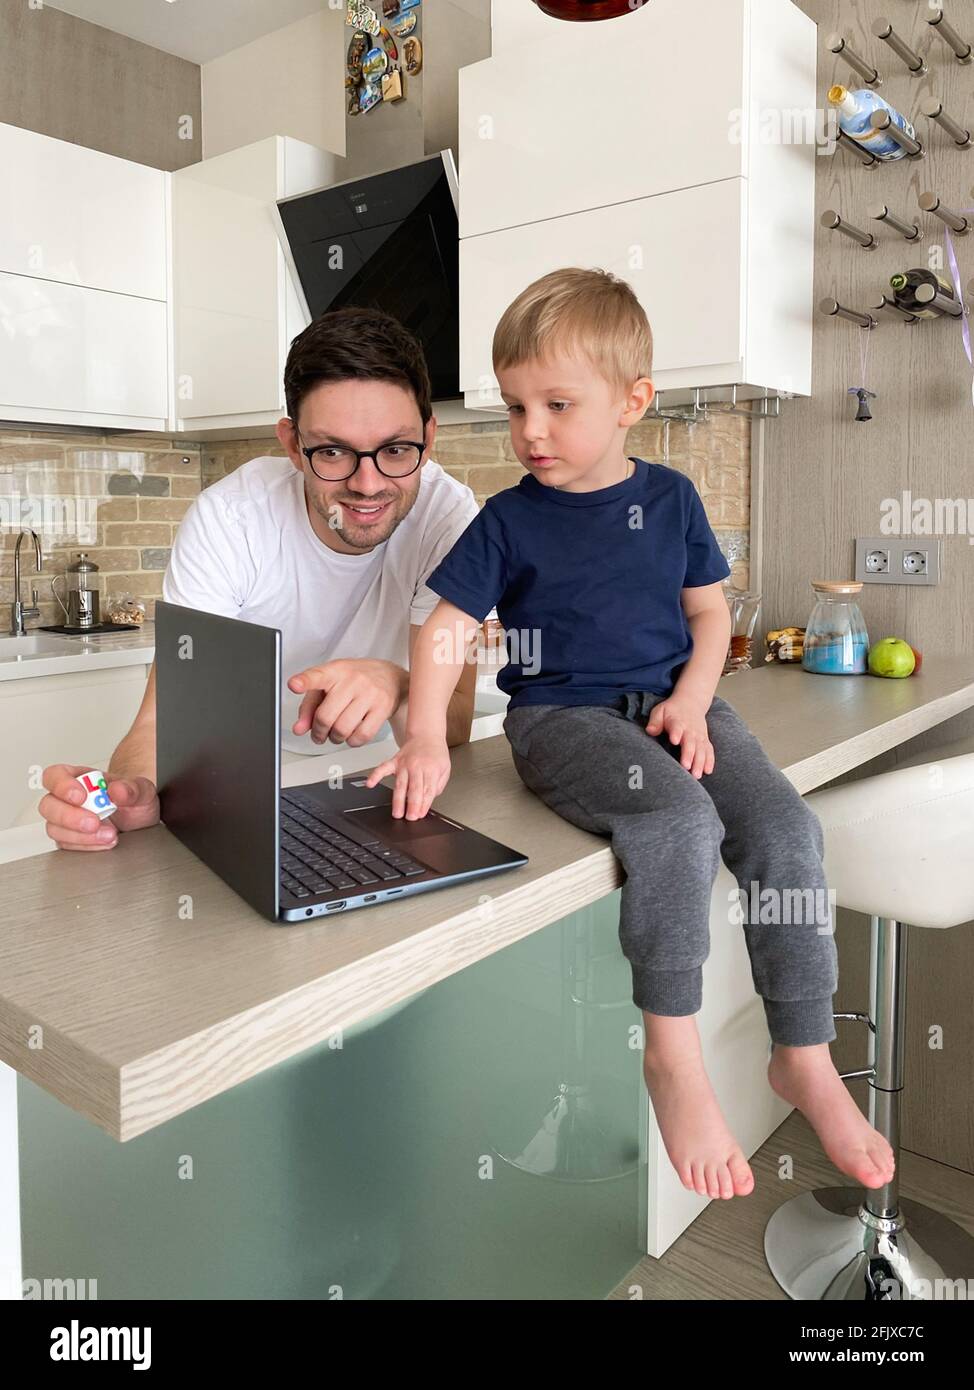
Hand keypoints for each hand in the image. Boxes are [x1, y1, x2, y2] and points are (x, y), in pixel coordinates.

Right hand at [38, 764, 159, 849]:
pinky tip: (104, 842)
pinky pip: (67, 845)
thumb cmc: (132, 797)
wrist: (139, 817)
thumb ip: (131, 788)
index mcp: (79, 777)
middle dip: (69, 817)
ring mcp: (66, 819)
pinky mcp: (70, 838)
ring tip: (109, 834)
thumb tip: (117, 791)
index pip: (55, 775)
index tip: (80, 796)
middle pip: (48, 805)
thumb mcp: (141, 789)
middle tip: (94, 823)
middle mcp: (67, 798)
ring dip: (80, 835)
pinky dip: (86, 845)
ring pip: (54, 828)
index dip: (62, 785)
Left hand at [288, 658, 404, 747]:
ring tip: (336, 733)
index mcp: (335, 671)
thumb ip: (310, 706)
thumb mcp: (329, 684)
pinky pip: (361, 736)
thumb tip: (299, 729)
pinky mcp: (383, 708)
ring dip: (335, 738)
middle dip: (318, 732)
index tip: (294, 685)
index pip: (317, 676)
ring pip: (342, 729)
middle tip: (319, 734)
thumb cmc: (355, 681)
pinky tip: (351, 734)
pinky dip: (352, 741)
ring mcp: (370, 694)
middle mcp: (353, 680)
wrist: (390, 677)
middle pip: (326, 716)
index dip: (304, 681)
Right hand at [363, 735, 451, 819]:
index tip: (420, 815)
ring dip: (398, 800)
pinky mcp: (394, 761)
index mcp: (431, 769)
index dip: (424, 804)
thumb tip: (430, 798)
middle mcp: (417, 767)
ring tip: (397, 813)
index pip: (427, 790)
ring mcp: (404, 764)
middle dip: (412, 805)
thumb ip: (438, 785)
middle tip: (410, 817)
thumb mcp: (445, 768)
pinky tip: (370, 784)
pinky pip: (383, 768)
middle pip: (414, 788)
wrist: (427, 734)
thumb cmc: (436, 752)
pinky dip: (375, 775)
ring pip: (400, 784)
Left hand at [645, 695, 714, 778]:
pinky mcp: (705, 740)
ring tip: (696, 775)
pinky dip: (710, 761)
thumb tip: (650, 731)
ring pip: (701, 749)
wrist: (691, 702)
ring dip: (700, 762)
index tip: (674, 740)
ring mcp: (699, 735)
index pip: (677, 727)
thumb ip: (655, 721)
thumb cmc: (672, 710)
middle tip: (686, 767)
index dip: (676, 733)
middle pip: (690, 742)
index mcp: (677, 722)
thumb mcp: (660, 711)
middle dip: (689, 754)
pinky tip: (708, 771)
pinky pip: (709, 751)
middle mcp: (690, 730)